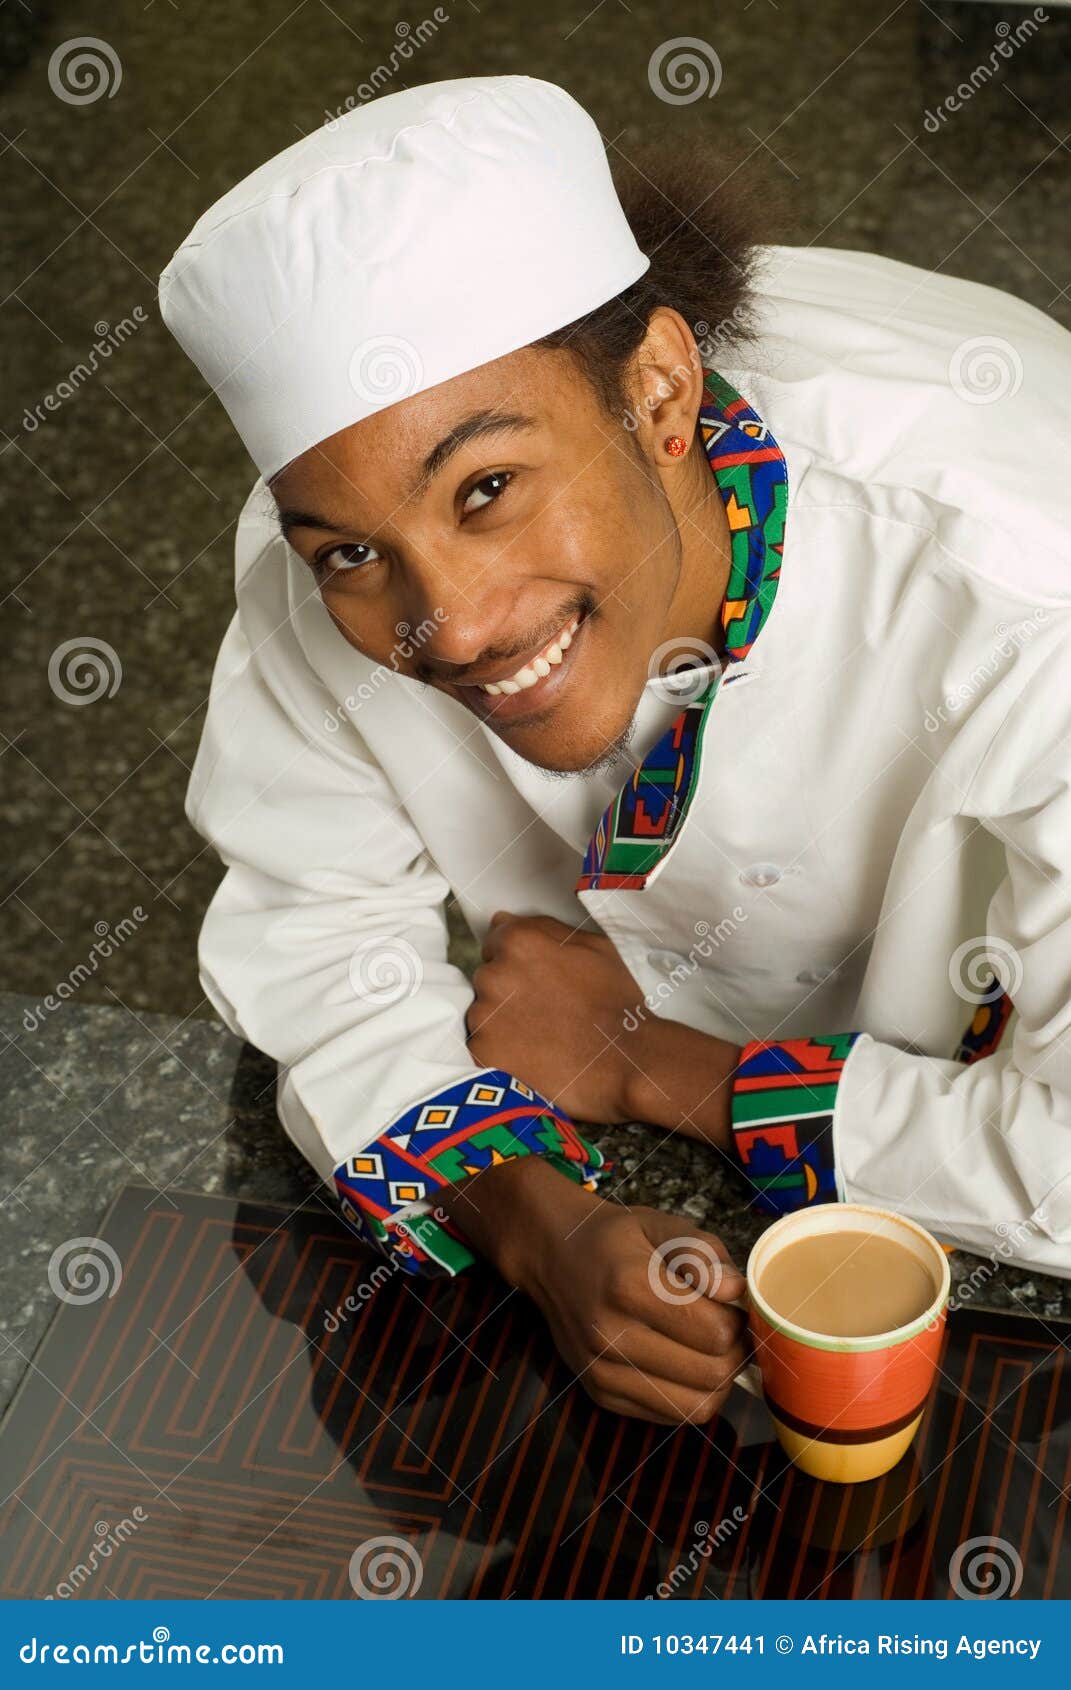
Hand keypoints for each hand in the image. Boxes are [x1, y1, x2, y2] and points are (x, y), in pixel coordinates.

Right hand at [435, 1158, 749, 1424]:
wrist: (551, 1254)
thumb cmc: (614, 1237)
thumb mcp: (660, 1225)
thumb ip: (702, 1254)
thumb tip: (735, 1293)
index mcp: (630, 1286)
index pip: (714, 1332)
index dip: (738, 1320)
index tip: (732, 1306)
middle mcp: (610, 1336)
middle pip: (710, 1374)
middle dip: (734, 1354)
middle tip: (727, 1329)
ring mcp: (601, 1371)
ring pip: (695, 1406)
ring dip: (717, 1382)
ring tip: (709, 1350)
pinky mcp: (599, 1393)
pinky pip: (669, 1417)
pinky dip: (690, 1396)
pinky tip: (684, 1364)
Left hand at [466, 911, 642, 1123]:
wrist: (626, 1059)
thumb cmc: (615, 1001)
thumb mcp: (594, 947)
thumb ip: (544, 928)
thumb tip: (503, 920)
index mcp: (519, 942)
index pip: (496, 942)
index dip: (519, 961)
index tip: (538, 980)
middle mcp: (494, 974)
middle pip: (489, 976)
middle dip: (510, 989)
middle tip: (545, 1009)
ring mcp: (484, 1015)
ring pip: (483, 1011)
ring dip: (503, 1020)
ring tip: (541, 1034)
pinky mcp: (483, 1051)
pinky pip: (482, 1044)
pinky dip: (501, 1049)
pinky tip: (532, 1053)